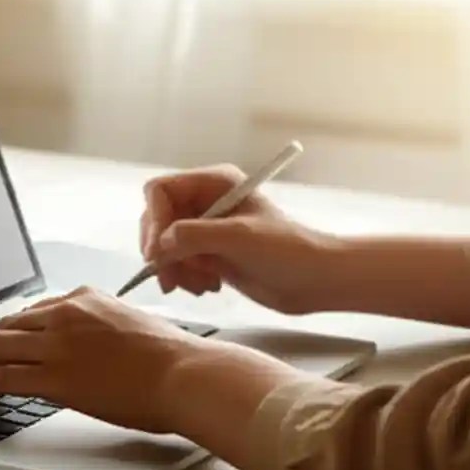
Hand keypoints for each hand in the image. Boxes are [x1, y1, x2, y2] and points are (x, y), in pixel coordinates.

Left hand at [0, 287, 212, 432]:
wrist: (184, 375)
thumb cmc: (173, 359)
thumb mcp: (131, 326)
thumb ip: (102, 331)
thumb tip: (91, 350)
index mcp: (86, 298)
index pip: (35, 310)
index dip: (15, 332)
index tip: (8, 346)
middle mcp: (66, 313)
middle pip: (7, 326)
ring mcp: (57, 343)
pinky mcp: (52, 377)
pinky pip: (0, 378)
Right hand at [140, 164, 341, 313]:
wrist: (316, 280)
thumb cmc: (288, 250)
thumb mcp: (240, 238)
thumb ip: (195, 236)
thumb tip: (160, 245)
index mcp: (214, 182)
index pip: (160, 191)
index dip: (153, 220)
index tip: (156, 253)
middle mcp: (206, 201)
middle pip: (157, 220)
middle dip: (162, 251)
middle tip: (170, 279)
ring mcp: (207, 229)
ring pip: (165, 246)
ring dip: (175, 269)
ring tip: (201, 286)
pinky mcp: (210, 254)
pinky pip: (178, 263)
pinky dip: (186, 278)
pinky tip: (209, 287)